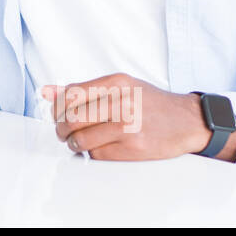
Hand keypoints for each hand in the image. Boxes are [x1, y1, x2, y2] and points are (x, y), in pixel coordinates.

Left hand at [42, 73, 235, 161]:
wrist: (188, 120)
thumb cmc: (151, 102)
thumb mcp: (121, 86)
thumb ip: (84, 89)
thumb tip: (47, 92)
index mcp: (116, 82)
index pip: (70, 95)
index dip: (56, 109)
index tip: (56, 115)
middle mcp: (122, 101)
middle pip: (71, 118)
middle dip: (61, 129)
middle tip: (63, 132)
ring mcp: (129, 125)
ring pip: (81, 139)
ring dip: (73, 144)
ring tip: (77, 142)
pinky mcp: (135, 147)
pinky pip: (97, 154)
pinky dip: (90, 153)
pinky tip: (96, 148)